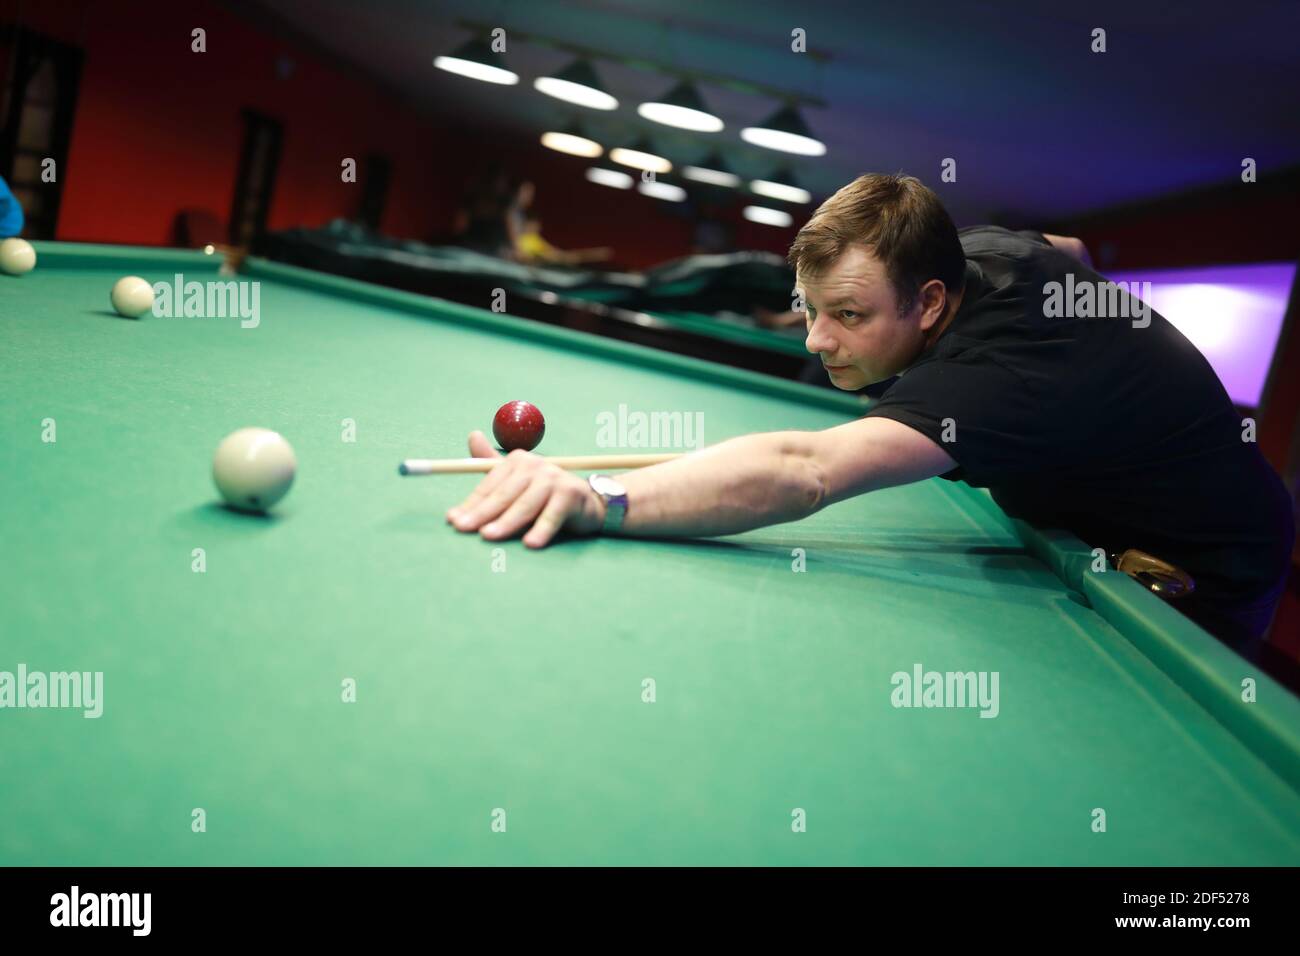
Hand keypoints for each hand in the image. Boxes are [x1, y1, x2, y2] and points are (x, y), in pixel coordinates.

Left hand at [445, 431, 606, 547]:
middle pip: (504, 494)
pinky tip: (530, 544)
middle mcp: (535, 465)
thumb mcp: (517, 481)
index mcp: (517, 461)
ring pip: (525, 505)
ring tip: (489, 537)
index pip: (489, 486)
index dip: (470, 504)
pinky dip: (541, 529)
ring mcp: (553, 478)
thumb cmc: (544, 494)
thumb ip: (491, 464)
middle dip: (481, 513)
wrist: (585, 502)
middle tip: (463, 528)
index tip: (453, 520)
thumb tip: (472, 434)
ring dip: (506, 522)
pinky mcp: (570, 494)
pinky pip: (552, 515)